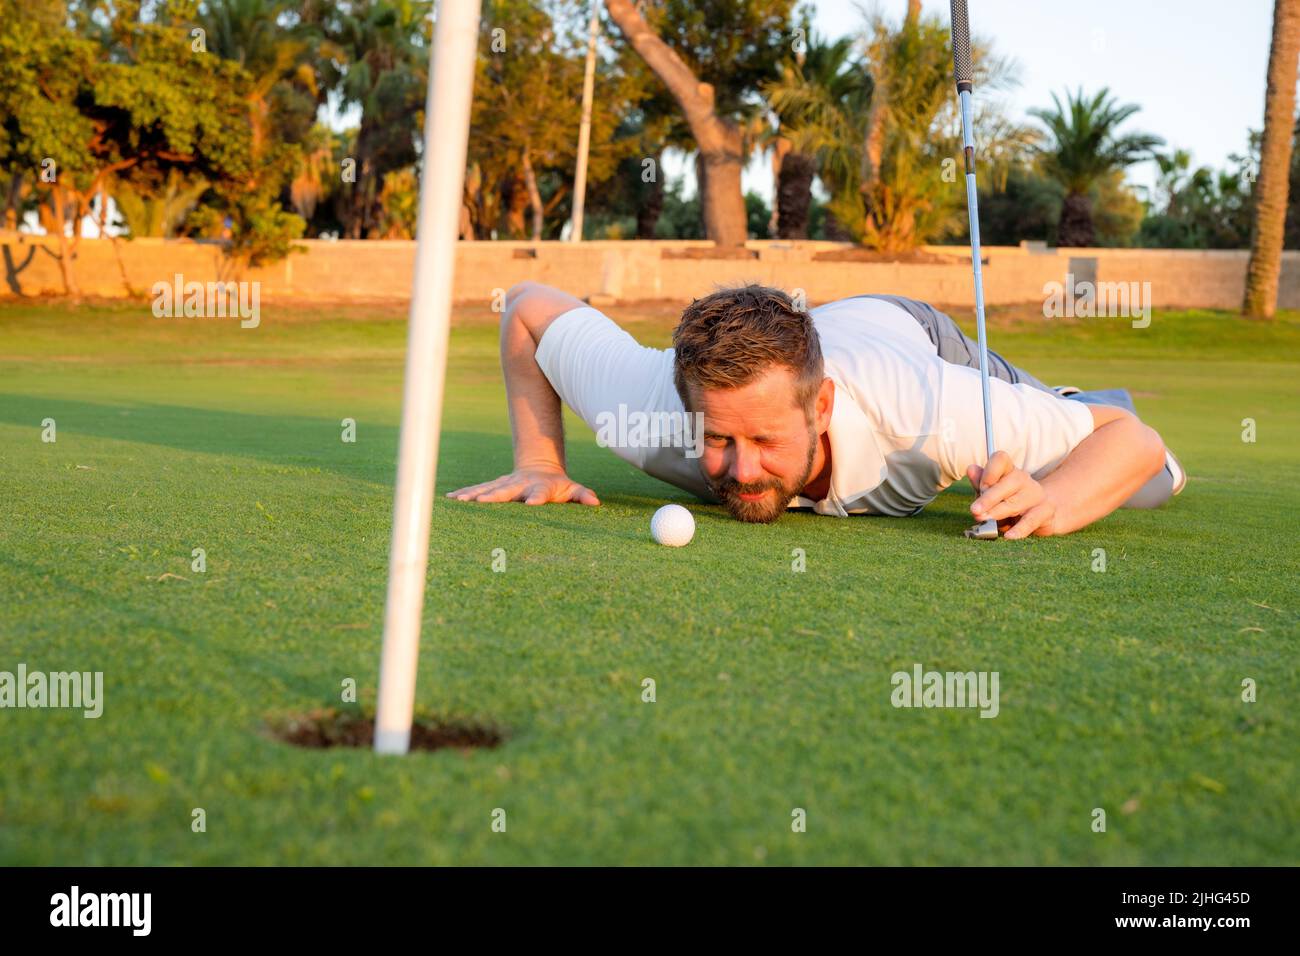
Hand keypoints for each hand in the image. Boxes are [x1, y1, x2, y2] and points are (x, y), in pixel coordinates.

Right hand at [446, 466, 599, 505]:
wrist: (539, 467)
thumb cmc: (558, 486)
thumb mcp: (572, 489)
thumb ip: (582, 495)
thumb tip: (595, 502)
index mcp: (540, 487)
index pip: (539, 494)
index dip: (536, 498)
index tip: (531, 504)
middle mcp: (519, 485)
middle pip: (506, 491)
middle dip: (494, 496)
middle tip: (482, 502)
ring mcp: (504, 484)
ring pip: (487, 488)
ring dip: (473, 495)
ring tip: (459, 501)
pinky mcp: (494, 486)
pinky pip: (477, 489)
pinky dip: (464, 493)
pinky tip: (449, 499)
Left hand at [966, 451, 1058, 539]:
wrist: (1043, 514)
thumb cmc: (1009, 502)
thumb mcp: (992, 493)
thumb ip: (981, 483)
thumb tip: (970, 469)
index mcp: (1008, 471)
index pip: (1001, 459)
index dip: (989, 472)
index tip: (981, 487)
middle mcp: (1023, 479)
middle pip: (1008, 483)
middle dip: (989, 498)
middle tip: (975, 511)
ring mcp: (1036, 495)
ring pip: (1016, 502)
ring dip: (998, 512)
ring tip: (985, 520)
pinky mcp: (1045, 511)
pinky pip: (1031, 520)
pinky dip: (1019, 529)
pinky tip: (1009, 536)